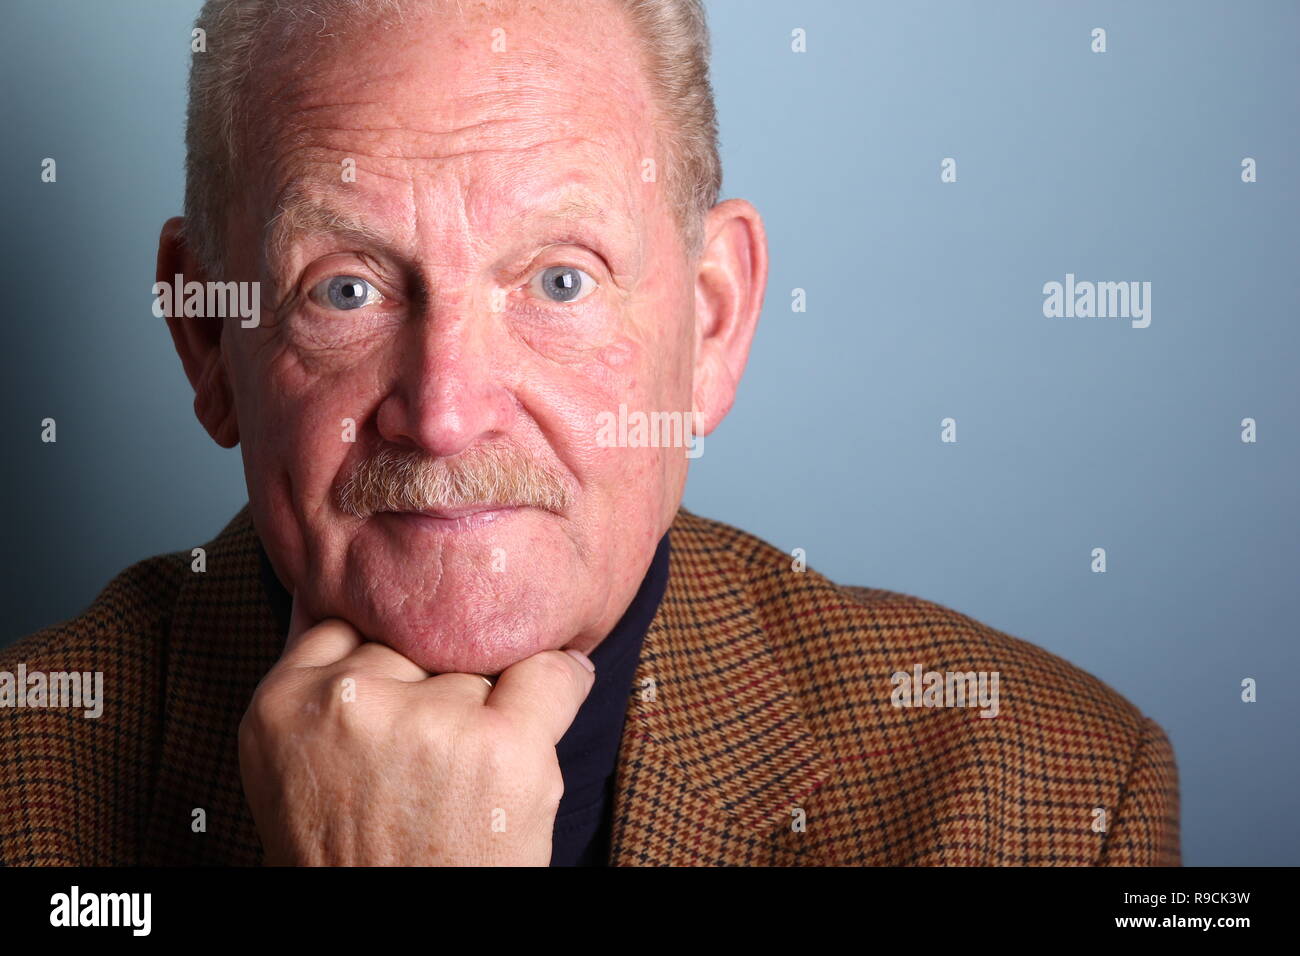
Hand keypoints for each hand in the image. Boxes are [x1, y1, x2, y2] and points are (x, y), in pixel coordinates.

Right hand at [237, 595, 595, 864]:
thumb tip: (340, 587)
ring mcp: (429, 721)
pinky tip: (539, 724)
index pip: (351, 621)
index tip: (400, 699)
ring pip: (480, 665)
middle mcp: (349, 703)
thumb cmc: (355, 857)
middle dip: (432, 688)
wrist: (395, 941)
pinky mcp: (501, 745)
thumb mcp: (298, 767)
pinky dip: (562, 687)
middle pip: (419, 641)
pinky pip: (553, 672)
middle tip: (426, 764)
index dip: (388, 665)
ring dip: (485, 708)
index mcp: (283, 704)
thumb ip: (316, 679)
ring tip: (462, 780)